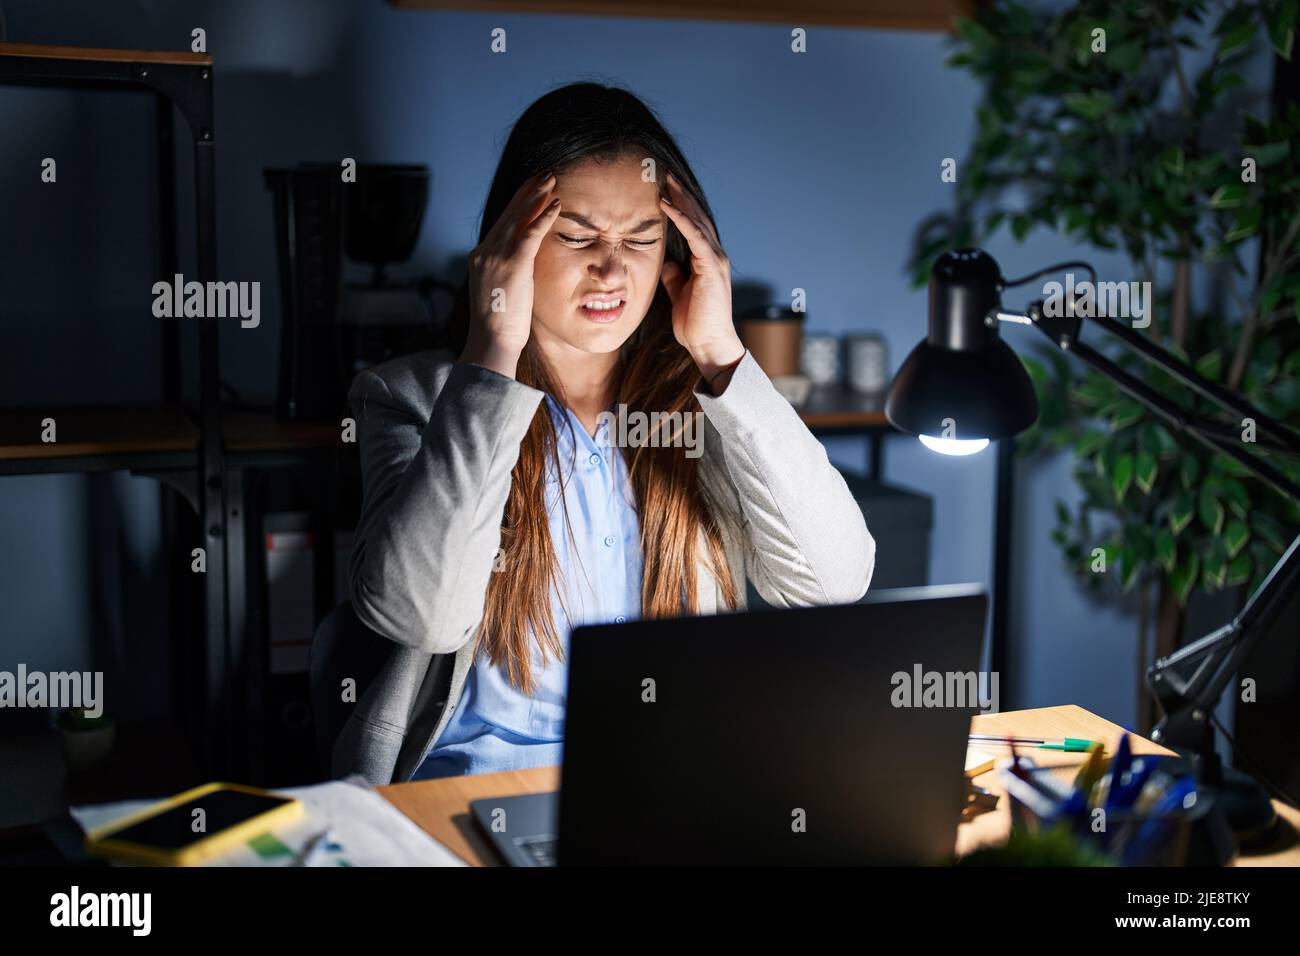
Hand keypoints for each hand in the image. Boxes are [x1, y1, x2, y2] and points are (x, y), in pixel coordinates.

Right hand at [460, 170, 561, 378]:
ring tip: (551, 180)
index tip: (532, 188)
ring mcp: (496, 257)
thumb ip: (510, 271)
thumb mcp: (502, 290)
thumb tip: (524, 264)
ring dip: (536, 197)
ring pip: (518, 218)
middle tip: (544, 174)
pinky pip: (530, 234)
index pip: (502, 222)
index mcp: (481, 256)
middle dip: (527, 192)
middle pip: (509, 213)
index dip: (518, 202)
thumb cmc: (500, 324)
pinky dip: (543, 217)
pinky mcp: (511, 266)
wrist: (492, 342)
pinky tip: (556, 205)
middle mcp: (485, 251)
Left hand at [659, 171, 744, 387]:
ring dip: (681, 200)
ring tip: (666, 181)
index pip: (694, 225)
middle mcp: (714, 255)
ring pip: (697, 221)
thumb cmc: (695, 324)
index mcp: (707, 260)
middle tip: (666, 174)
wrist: (708, 344)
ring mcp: (715, 260)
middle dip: (682, 195)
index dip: (681, 206)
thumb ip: (674, 276)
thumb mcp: (679, 294)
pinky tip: (667, 206)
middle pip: (697, 217)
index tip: (665, 189)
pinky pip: (695, 236)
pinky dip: (681, 219)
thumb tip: (665, 262)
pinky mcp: (711, 267)